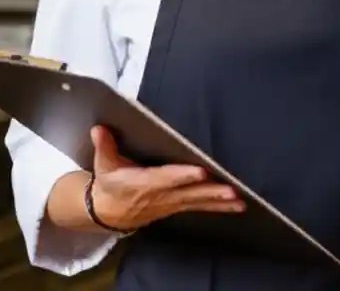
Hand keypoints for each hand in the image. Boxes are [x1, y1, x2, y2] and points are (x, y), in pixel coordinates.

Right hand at [86, 126, 244, 231]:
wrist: (108, 213)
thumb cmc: (110, 184)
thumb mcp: (103, 164)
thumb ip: (104, 145)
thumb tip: (99, 128)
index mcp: (142, 183)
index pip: (165, 179)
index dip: (182, 176)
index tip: (200, 172)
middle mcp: (160, 195)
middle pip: (188, 193)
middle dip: (210, 192)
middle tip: (231, 190)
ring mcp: (171, 203)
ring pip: (198, 202)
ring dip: (219, 201)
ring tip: (239, 200)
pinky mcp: (178, 206)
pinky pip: (200, 207)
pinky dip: (219, 207)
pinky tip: (237, 206)